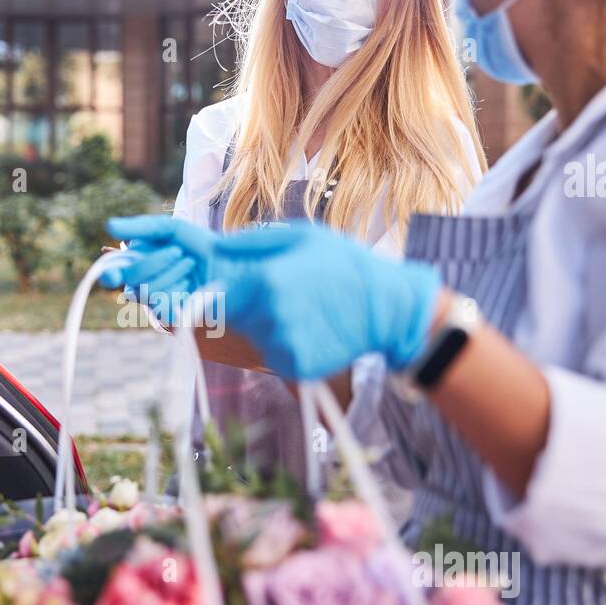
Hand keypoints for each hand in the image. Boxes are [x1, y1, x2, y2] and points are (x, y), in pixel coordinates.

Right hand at [99, 216, 220, 323]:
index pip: (111, 272)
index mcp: (137, 261)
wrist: (230, 268)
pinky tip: (191, 289)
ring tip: (190, 270)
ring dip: (173, 274)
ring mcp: (154, 302)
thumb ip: (141, 227)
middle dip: (157, 261)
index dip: (108, 273)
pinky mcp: (169, 316)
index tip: (112, 273)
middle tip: (180, 253)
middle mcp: (140, 283)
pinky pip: (160, 306)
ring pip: (146, 291)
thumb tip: (108, 226)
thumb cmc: (201, 247)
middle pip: (129, 277)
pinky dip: (179, 292)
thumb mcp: (172, 230)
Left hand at [211, 223, 441, 379]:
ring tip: (305, 313)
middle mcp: (270, 316)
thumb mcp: (302, 237)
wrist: (389, 309)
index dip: (224, 292)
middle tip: (287, 297)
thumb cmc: (346, 266)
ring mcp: (283, 345)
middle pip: (236, 317)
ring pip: (256, 337)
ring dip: (270, 327)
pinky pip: (275, 356)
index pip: (217, 295)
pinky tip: (312, 331)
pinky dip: (287, 347)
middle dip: (250, 307)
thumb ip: (254, 243)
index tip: (238, 288)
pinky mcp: (295, 367)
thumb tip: (216, 246)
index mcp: (266, 281)